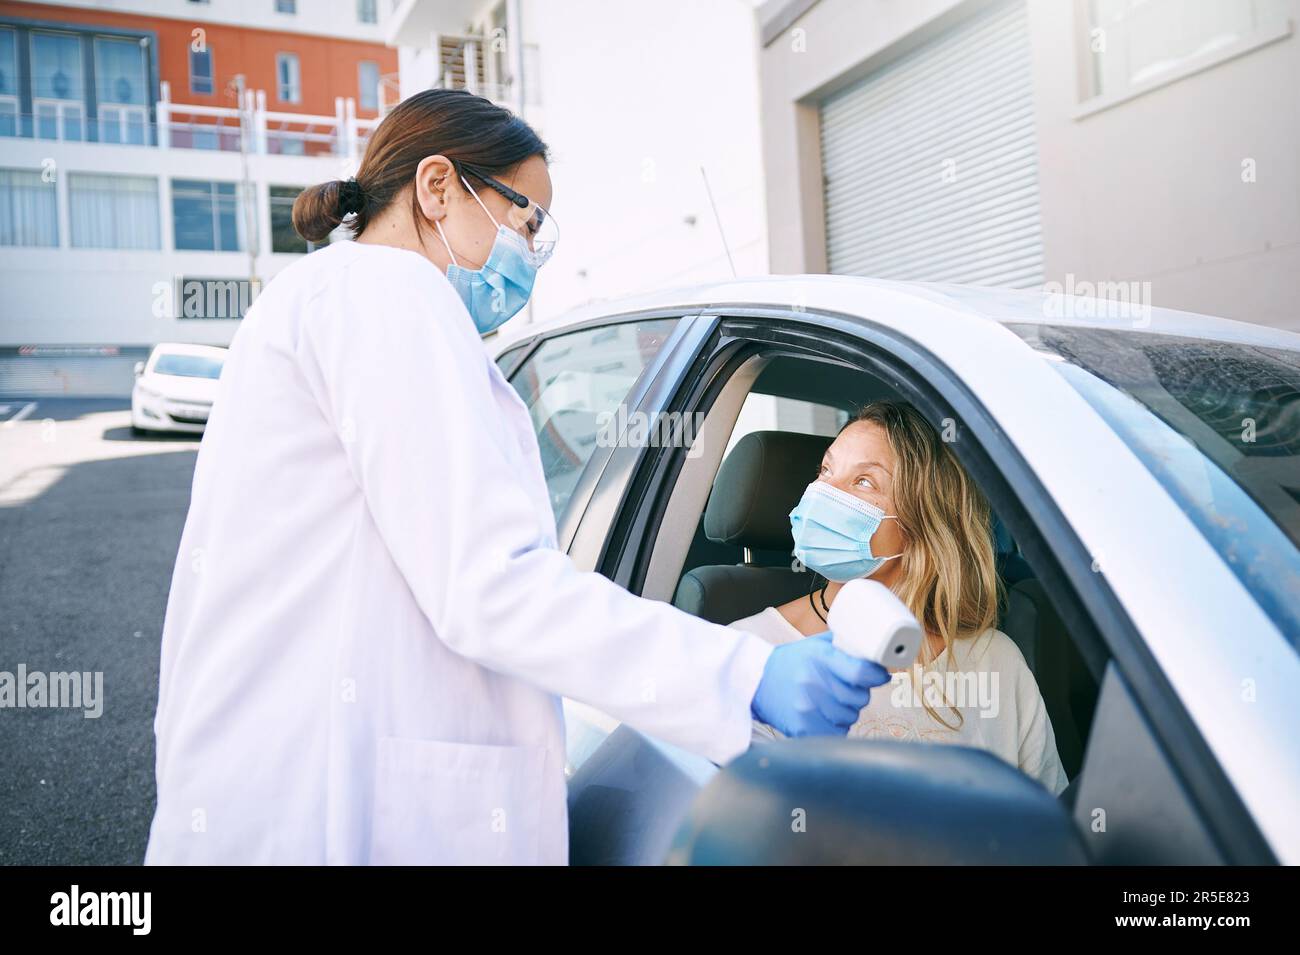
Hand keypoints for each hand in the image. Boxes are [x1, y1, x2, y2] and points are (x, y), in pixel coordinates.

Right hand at [751, 631, 890, 737]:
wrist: (756, 681)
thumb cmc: (790, 662)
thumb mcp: (815, 645)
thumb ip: (845, 646)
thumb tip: (878, 653)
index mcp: (820, 658)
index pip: (862, 672)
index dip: (876, 675)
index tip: (880, 675)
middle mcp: (814, 682)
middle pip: (860, 697)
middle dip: (859, 693)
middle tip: (846, 688)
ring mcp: (808, 708)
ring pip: (851, 717)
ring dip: (847, 711)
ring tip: (830, 701)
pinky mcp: (803, 728)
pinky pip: (837, 732)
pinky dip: (836, 727)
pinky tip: (824, 715)